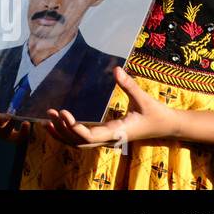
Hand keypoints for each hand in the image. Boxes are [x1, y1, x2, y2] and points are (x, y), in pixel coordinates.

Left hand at [46, 68, 173, 147]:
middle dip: (63, 130)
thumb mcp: (144, 99)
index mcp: (118, 132)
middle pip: (79, 142)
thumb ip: (129, 85)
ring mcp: (107, 140)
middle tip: (50, 113)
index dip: (74, 128)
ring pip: (79, 144)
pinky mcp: (106, 136)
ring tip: (46, 121)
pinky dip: (68, 135)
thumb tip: (116, 69)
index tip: (63, 113)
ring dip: (62, 135)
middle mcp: (110, 139)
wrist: (167, 127)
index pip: (90, 137)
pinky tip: (56, 126)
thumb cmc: (156, 113)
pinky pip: (83, 141)